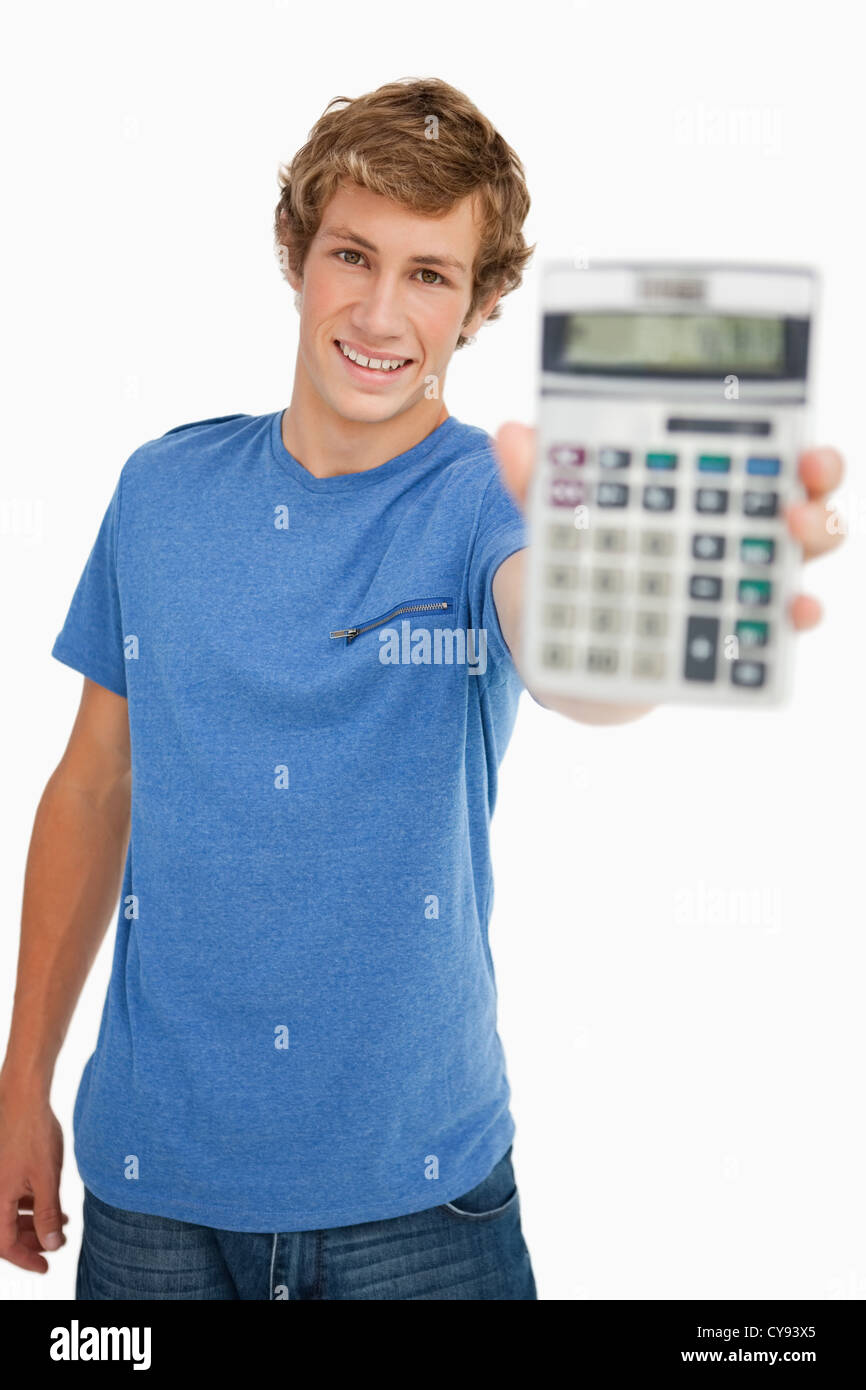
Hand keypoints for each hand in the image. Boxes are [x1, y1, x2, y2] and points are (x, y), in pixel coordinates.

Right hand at [0, 1086, 68, 1272]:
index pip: (5, 1244)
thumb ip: (48, 1213)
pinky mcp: (3, 1167)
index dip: (26, 1258)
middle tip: (54, 1247)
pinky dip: (28, 1204)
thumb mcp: (46, 1178)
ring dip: (32, 1222)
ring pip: (9, 1212)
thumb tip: (52, 1244)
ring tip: (59, 1225)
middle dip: (31, 1241)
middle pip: (5, 1230)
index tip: (45, 1266)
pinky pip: (10, 1195)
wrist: (23, 1097)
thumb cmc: (33, 1133)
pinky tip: (49, 1202)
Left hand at [493, 424, 845, 632]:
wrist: (569, 648)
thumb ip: (537, 481)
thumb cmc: (583, 561)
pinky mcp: (731, 641)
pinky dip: (787, 621)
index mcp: (709, 489)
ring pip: (801, 562)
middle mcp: (742, 534)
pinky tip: (792, 614)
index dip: (798, 448)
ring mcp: (743, 588)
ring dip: (811, 545)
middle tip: (806, 478)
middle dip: (817, 488)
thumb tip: (509, 434)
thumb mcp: (556, 519)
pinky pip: (773, 632)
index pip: (770, 456)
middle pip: (806, 503)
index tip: (802, 444)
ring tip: (795, 538)